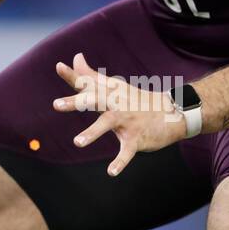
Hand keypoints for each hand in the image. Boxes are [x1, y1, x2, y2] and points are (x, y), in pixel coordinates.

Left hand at [52, 51, 186, 175]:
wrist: (173, 112)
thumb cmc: (136, 100)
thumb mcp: (113, 86)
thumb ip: (90, 75)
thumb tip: (75, 57)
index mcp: (109, 93)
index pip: (88, 83)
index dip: (72, 76)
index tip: (59, 66)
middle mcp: (117, 104)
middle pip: (94, 99)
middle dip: (76, 102)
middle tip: (56, 105)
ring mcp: (127, 120)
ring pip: (108, 123)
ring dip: (92, 132)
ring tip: (77, 143)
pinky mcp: (137, 137)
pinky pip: (127, 151)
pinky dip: (120, 162)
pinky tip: (111, 172)